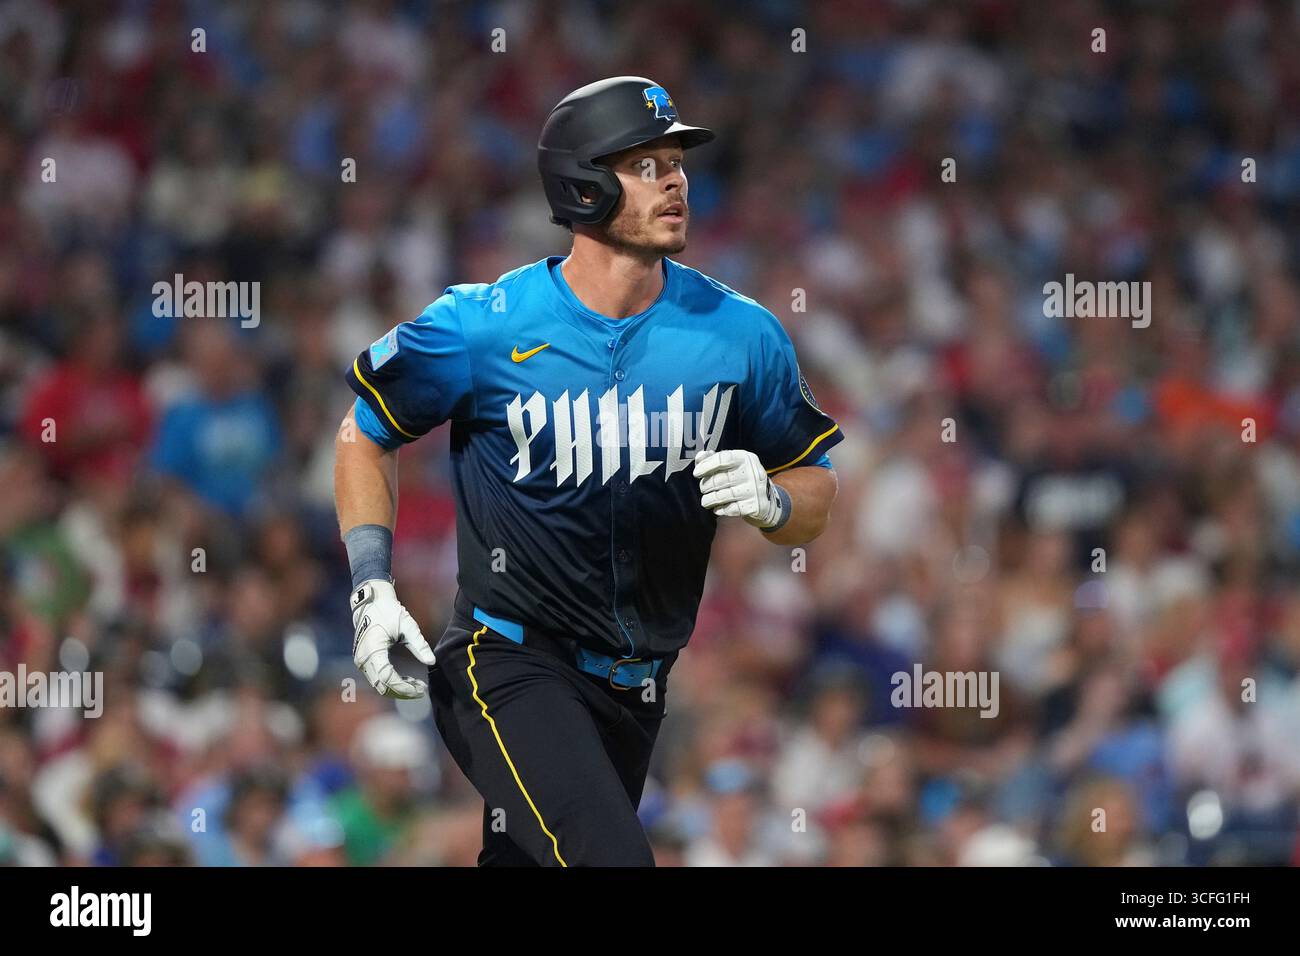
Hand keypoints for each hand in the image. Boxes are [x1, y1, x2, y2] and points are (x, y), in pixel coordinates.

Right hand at [350, 579, 435, 697]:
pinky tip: (407, 680)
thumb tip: (431, 662)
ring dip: (397, 688)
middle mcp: (363, 659)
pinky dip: (391, 682)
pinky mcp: (363, 661)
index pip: (387, 678)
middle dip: (402, 692)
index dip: (404, 687)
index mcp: (373, 650)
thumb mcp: (408, 625)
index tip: (420, 689)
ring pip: (379, 685)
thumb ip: (419, 645)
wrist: (371, 603)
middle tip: (421, 690)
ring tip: (417, 685)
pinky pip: (377, 678)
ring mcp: (361, 661)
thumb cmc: (388, 611)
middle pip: (381, 686)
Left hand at [693, 449, 786, 529]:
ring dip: (709, 500)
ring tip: (706, 501)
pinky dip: (719, 509)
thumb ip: (714, 459)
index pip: (723, 459)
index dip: (706, 466)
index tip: (696, 473)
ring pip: (721, 496)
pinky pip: (729, 509)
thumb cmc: (742, 479)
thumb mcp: (732, 465)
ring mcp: (754, 490)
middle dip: (706, 485)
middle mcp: (752, 472)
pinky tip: (718, 508)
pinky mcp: (754, 506)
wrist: (766, 500)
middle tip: (704, 488)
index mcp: (746, 458)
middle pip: (719, 479)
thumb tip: (700, 457)